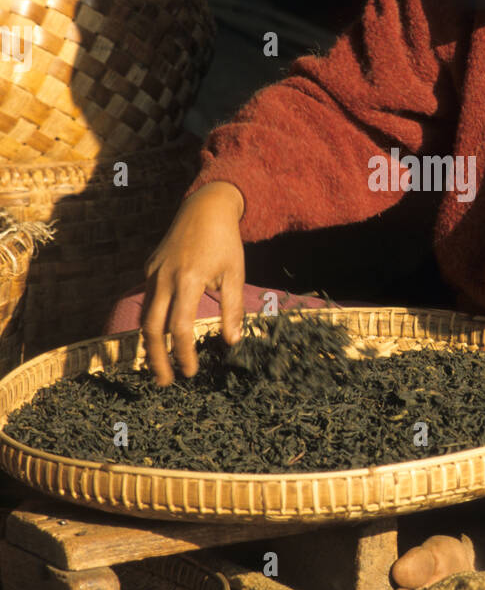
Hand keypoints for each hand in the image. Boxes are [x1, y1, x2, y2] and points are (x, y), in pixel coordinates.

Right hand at [141, 181, 245, 386]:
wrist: (205, 207)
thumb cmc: (225, 242)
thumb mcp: (235, 273)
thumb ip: (233, 309)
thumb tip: (231, 342)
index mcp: (189, 279)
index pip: (180, 327)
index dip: (184, 354)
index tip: (191, 372)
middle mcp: (165, 277)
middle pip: (151, 328)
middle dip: (157, 359)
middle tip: (165, 382)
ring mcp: (153, 272)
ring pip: (144, 315)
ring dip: (151, 344)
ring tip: (160, 365)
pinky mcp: (149, 268)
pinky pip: (147, 300)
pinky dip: (151, 322)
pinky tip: (161, 337)